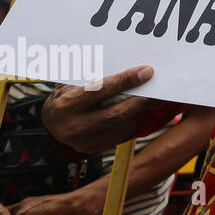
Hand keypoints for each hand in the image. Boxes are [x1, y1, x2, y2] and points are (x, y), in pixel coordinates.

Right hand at [42, 66, 156, 153]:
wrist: (52, 125)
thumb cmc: (65, 97)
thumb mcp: (71, 84)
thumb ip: (94, 78)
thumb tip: (127, 66)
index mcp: (66, 106)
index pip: (101, 91)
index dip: (126, 80)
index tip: (147, 71)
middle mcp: (75, 127)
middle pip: (117, 113)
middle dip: (142, 99)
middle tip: (162, 86)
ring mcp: (85, 141)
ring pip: (122, 125)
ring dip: (141, 110)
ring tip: (155, 96)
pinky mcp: (95, 148)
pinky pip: (121, 134)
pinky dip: (134, 120)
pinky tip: (140, 109)